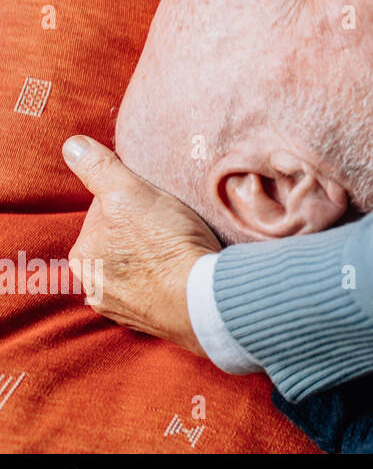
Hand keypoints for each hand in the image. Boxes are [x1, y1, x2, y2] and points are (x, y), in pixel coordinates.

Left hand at [62, 135, 220, 355]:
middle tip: (172, 225)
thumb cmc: (165, 243)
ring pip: (134, 269)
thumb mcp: (130, 192)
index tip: (157, 201)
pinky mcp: (148, 322)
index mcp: (83, 252)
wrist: (202, 298)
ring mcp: (120, 307)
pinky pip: (152, 294)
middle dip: (140, 232)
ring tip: (181, 249)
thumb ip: (99, 168)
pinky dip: (164, 283)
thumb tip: (73, 146)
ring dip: (152, 260)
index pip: (105, 211)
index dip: (132, 199)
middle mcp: (93, 284)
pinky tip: (182, 274)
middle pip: (118, 241)